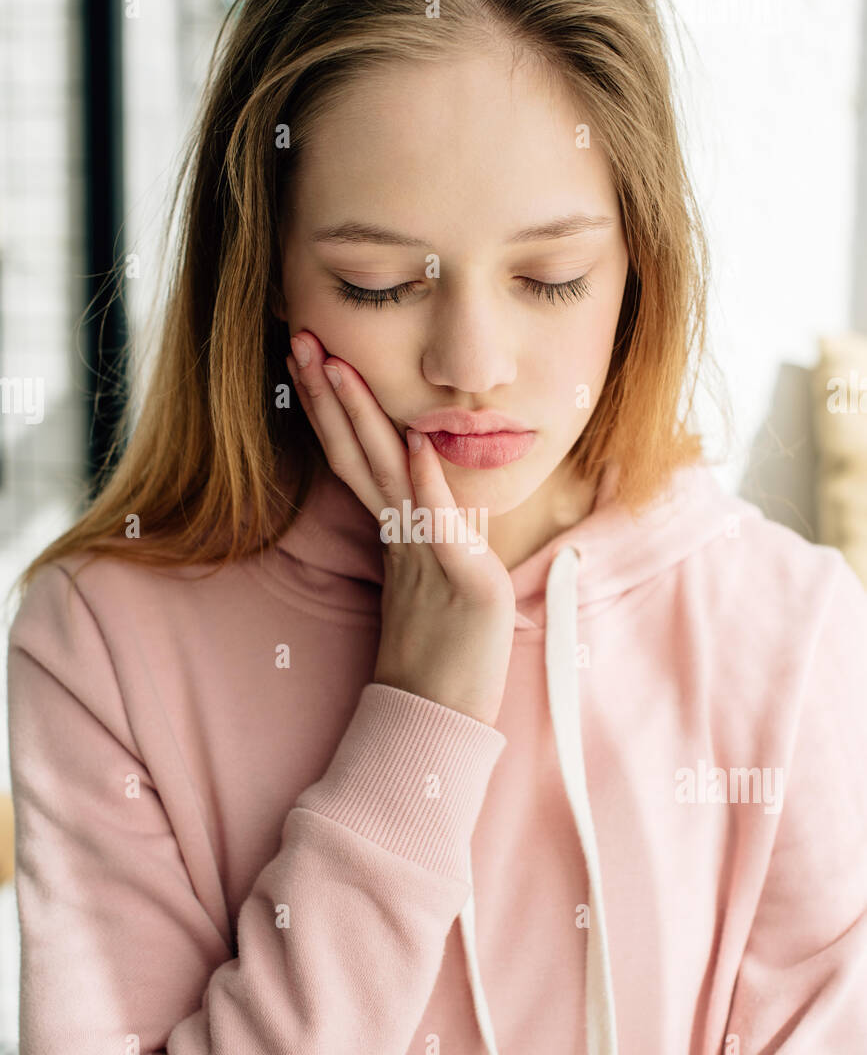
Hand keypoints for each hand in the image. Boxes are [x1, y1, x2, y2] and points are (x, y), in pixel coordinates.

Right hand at [285, 330, 515, 727]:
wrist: (443, 716)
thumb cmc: (446, 651)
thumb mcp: (436, 577)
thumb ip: (430, 527)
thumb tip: (424, 479)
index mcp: (396, 533)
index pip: (357, 456)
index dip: (335, 406)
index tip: (316, 357)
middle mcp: (404, 537)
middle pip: (357, 452)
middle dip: (331, 392)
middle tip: (301, 338)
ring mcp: (428, 555)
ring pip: (387, 474)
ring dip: (362, 418)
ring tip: (337, 365)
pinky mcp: (463, 579)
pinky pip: (439, 524)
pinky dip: (428, 483)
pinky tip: (414, 442)